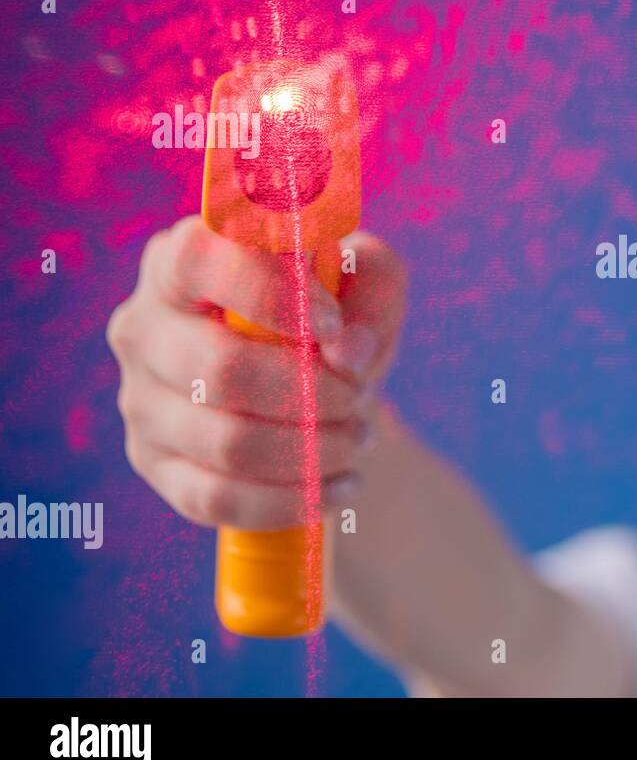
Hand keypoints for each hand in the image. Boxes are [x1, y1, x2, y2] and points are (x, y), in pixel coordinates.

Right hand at [107, 215, 406, 529]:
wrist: (320, 382)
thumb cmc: (337, 314)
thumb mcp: (369, 283)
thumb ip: (372, 290)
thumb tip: (348, 349)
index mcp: (182, 259)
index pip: (199, 261)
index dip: (272, 295)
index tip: (334, 325)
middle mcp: (145, 326)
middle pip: (223, 370)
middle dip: (313, 392)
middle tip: (359, 395)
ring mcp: (141, 401)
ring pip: (228, 443)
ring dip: (313, 449)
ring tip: (359, 437)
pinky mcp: (156, 464)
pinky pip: (218, 500)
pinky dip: (293, 499)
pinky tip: (341, 484)